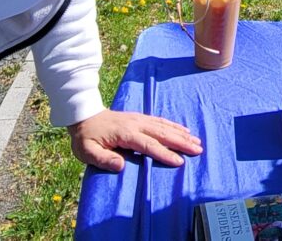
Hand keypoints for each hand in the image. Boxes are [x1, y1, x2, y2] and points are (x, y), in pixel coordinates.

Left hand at [68, 110, 202, 172]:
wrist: (83, 115)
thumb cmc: (85, 138)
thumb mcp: (87, 152)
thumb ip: (103, 159)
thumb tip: (121, 166)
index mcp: (124, 134)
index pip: (148, 145)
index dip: (164, 153)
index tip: (179, 161)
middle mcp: (135, 124)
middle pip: (162, 133)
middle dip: (181, 142)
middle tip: (198, 149)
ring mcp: (139, 119)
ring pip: (164, 126)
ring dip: (181, 134)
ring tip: (197, 141)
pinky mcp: (139, 117)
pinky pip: (160, 121)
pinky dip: (174, 125)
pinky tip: (184, 130)